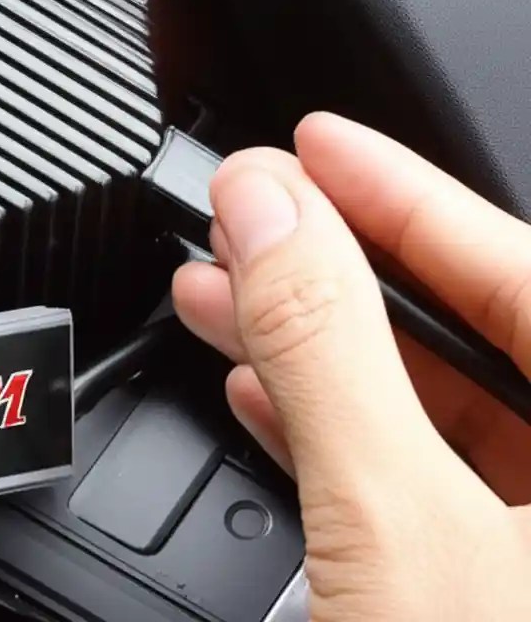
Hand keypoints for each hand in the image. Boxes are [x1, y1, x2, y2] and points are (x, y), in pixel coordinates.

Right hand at [171, 113, 530, 619]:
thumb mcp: (397, 519)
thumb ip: (325, 352)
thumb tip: (269, 216)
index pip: (516, 264)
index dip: (401, 192)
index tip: (313, 142)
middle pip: (470, 327)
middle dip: (335, 264)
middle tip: (249, 211)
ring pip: (430, 403)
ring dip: (311, 344)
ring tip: (220, 292)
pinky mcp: (489, 588)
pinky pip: (414, 480)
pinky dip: (329, 431)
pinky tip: (261, 394)